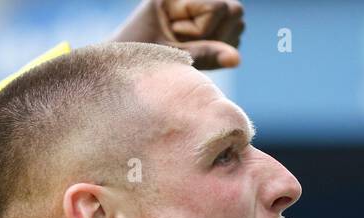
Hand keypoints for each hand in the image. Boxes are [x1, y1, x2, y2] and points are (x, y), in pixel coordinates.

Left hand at [111, 0, 245, 69]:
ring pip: (236, 20)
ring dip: (220, 41)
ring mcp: (203, 6)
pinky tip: (198, 51)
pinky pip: (233, 32)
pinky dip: (219, 46)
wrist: (126, 66)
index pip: (218, 7)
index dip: (205, 31)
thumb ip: (205, 55)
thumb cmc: (141, 59)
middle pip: (234, 9)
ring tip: (190, 50)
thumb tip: (237, 59)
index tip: (177, 40)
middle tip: (188, 46)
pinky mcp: (208, 19)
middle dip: (218, 34)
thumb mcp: (172, 57)